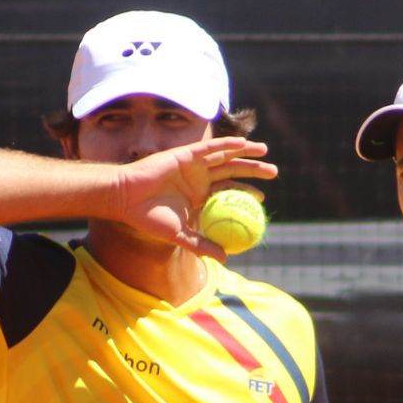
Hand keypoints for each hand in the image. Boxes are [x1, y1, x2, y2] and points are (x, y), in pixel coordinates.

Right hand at [115, 136, 276, 259]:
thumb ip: (203, 245)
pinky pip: (210, 148)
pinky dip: (227, 144)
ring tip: (266, 153)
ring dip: (246, 153)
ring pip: (225, 156)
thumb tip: (226, 259)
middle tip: (274, 173)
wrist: (128, 199)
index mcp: (199, 195)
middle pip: (232, 171)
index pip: (228, 191)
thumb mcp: (181, 235)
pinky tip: (244, 144)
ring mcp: (193, 164)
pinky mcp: (186, 153)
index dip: (246, 193)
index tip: (262, 200)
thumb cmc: (150, 218)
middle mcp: (199, 177)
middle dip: (254, 170)